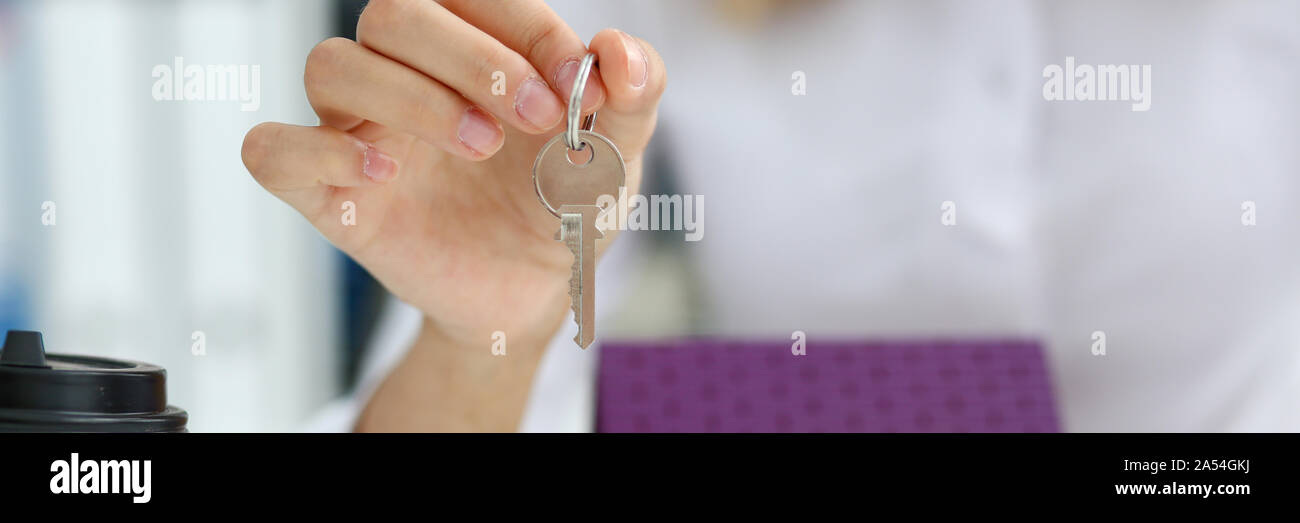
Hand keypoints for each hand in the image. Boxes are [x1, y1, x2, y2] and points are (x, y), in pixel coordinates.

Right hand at [241, 0, 664, 350]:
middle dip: (472, 58)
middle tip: (540, 119)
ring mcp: (360, 131)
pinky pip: (273, 151)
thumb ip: (634, 95)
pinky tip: (382, 171)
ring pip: (332, 65)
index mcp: (469, 47)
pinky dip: (316, 150)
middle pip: (393, 15)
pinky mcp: (331, 198)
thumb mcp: (618, 154)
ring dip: (410, 97)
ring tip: (479, 147)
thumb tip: (617, 52)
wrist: (536, 292)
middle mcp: (404, 75)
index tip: (580, 83)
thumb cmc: (564, 205)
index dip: (526, 29)